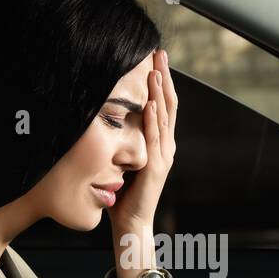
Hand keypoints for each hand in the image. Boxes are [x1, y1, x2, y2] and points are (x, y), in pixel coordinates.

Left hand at [109, 48, 176, 232]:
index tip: (156, 59)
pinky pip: (154, 139)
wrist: (132, 224)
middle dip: (164, 77)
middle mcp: (166, 146)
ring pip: (163, 117)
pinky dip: (152, 119)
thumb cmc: (124, 195)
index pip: (163, 105)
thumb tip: (110, 119)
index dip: (161, 81)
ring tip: (156, 70)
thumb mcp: (125, 160)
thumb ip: (124, 141)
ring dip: (159, 93)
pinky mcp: (156, 168)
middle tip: (160, 53)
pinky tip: (149, 103)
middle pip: (168, 105)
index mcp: (160, 143)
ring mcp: (163, 156)